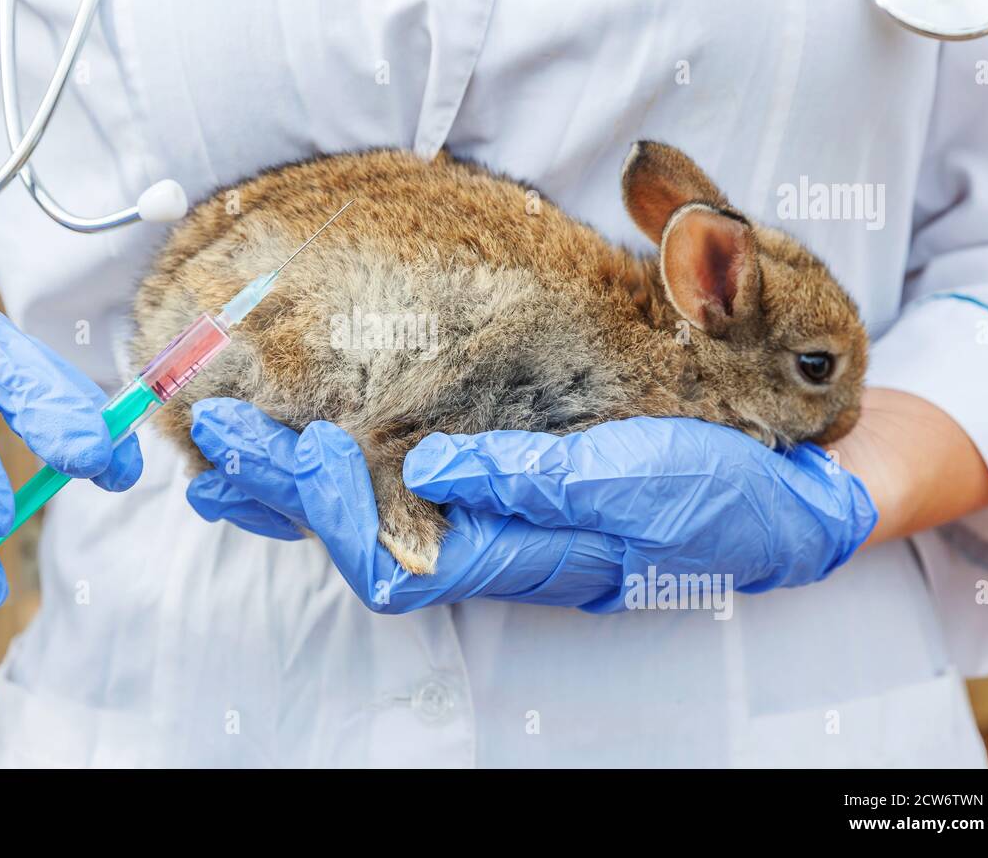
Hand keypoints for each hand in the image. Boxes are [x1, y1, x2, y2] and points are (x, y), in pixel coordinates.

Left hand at [186, 399, 875, 613]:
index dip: (335, 511)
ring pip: (365, 514)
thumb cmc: (715, 490)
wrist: (775, 493)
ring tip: (220, 445)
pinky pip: (395, 485)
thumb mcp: (635, 483)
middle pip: (355, 536)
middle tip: (212, 426)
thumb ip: (534, 481)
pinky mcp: (496, 483)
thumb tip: (427, 468)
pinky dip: (337, 466)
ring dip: (288, 481)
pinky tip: (299, 441)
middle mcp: (487, 545)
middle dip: (277, 485)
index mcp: (517, 555)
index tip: (301, 443)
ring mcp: (487, 516)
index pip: (393, 560)